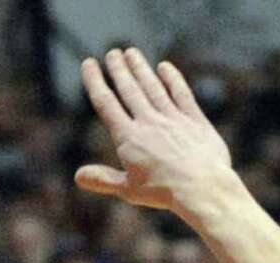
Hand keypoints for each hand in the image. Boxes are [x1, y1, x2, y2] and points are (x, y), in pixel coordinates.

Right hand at [77, 49, 234, 215]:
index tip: (89, 64)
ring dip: (140, 68)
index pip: (107, 104)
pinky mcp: (193, 119)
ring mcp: (171, 117)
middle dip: (118, 69)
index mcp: (128, 138)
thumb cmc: (163, 193)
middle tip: (112, 52)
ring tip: (131, 53)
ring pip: (152, 86)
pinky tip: (164, 67)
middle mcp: (148, 122)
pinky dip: (172, 79)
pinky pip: (180, 93)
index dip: (96, 82)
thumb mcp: (128, 190)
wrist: (201, 187)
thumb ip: (103, 179)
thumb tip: (78, 176)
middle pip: (129, 89)